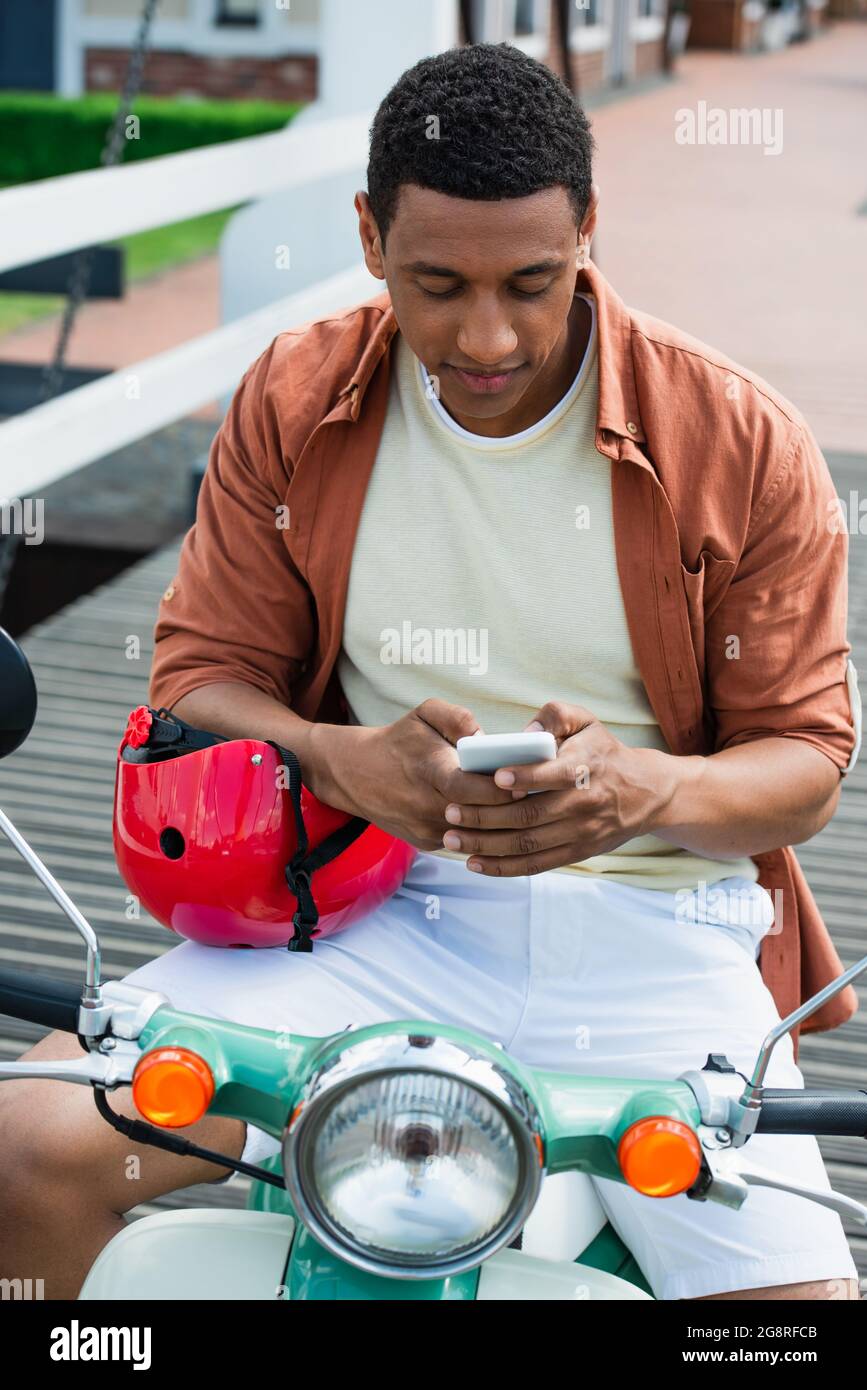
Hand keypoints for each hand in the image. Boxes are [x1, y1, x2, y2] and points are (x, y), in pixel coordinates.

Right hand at [309, 699, 521, 849]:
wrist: (355, 774)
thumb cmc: (399, 740)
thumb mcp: (424, 714)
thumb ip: (457, 717)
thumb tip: (486, 739)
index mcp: (428, 771)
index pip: (469, 787)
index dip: (499, 789)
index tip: (523, 782)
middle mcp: (426, 805)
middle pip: (477, 815)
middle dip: (507, 808)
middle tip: (533, 797)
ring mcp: (425, 828)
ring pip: (474, 834)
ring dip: (498, 824)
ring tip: (521, 809)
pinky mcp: (426, 842)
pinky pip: (463, 840)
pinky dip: (480, 831)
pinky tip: (496, 818)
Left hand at [438, 701, 677, 874]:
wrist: (644, 792)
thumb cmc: (603, 751)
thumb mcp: (587, 721)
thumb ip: (555, 716)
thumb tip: (524, 734)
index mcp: (586, 767)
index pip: (556, 775)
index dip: (526, 777)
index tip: (496, 778)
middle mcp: (583, 804)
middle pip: (531, 816)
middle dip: (486, 817)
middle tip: (451, 811)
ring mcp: (579, 833)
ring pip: (528, 844)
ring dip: (486, 844)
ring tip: (453, 838)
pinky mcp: (576, 852)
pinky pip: (536, 864)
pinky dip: (503, 867)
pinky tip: (475, 862)